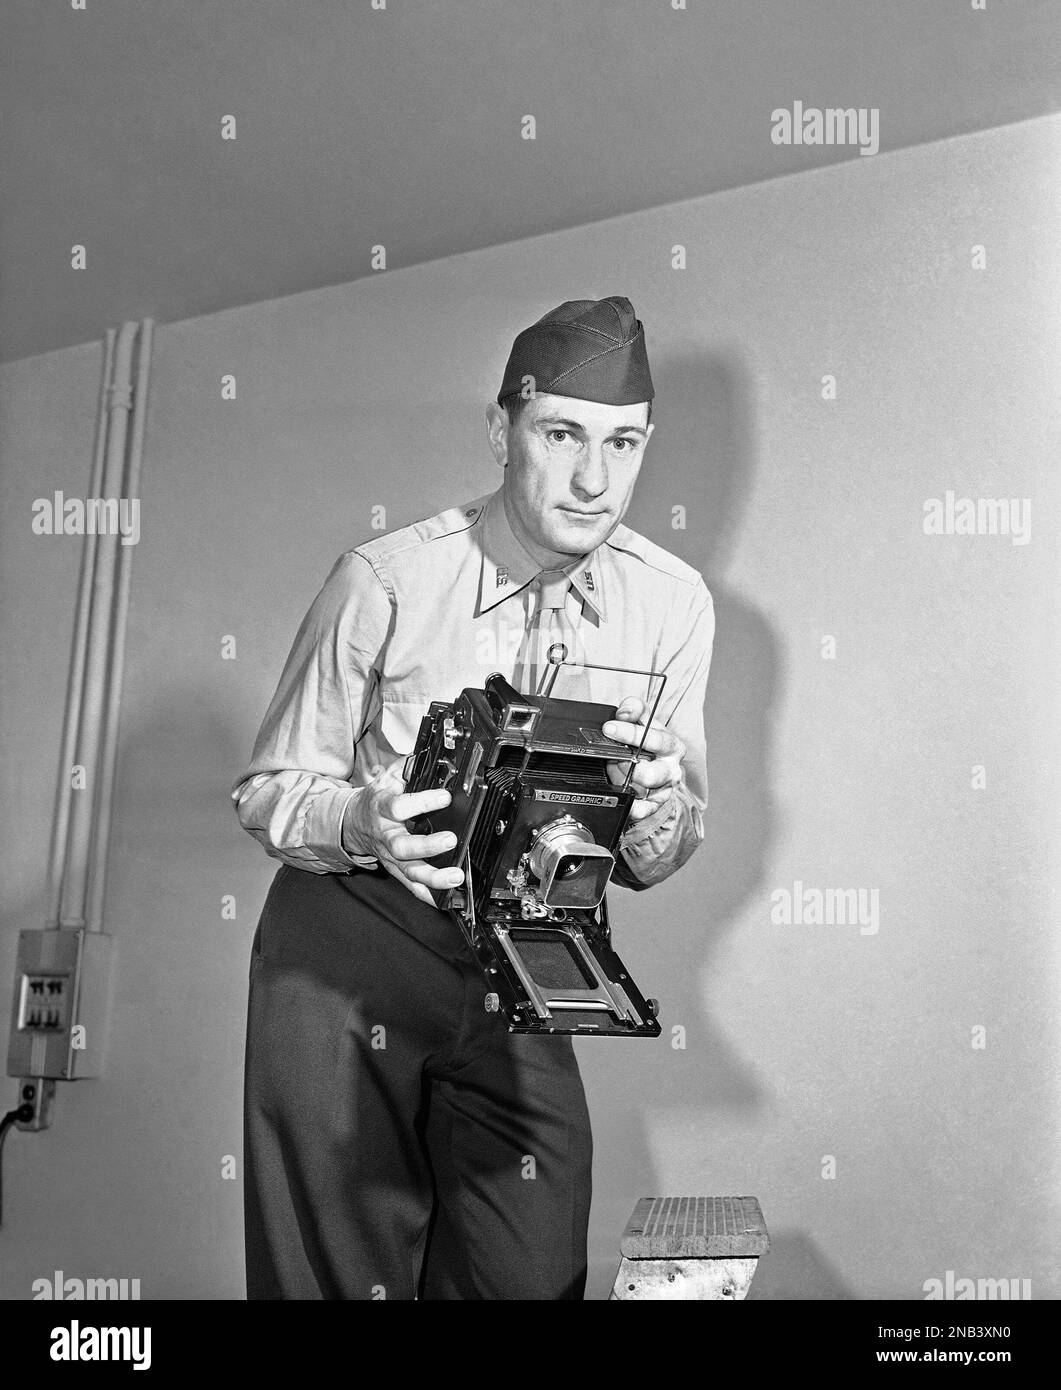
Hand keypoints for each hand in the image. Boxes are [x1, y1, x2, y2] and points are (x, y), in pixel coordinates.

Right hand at [343, 770, 464, 905]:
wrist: (353, 822)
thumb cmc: (376, 800)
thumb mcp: (387, 778)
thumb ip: (406, 768)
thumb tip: (426, 758)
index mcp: (382, 809)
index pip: (399, 806)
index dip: (421, 802)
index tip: (445, 797)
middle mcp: (386, 836)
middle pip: (403, 846)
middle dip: (427, 846)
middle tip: (451, 839)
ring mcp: (391, 857)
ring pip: (409, 871)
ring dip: (433, 877)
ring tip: (455, 876)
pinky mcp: (396, 869)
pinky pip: (411, 887)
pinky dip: (427, 896)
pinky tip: (444, 900)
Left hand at [602, 696, 685, 822]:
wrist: (652, 766)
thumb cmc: (648, 744)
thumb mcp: (642, 721)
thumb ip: (634, 709)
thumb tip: (625, 712)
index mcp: (672, 746)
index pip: (656, 739)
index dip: (631, 733)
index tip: (610, 728)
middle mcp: (671, 770)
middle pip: (652, 773)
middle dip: (628, 764)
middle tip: (613, 757)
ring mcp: (663, 789)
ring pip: (645, 791)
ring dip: (626, 779)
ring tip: (615, 770)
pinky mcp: (654, 805)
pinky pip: (643, 810)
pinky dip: (633, 808)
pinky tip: (623, 800)